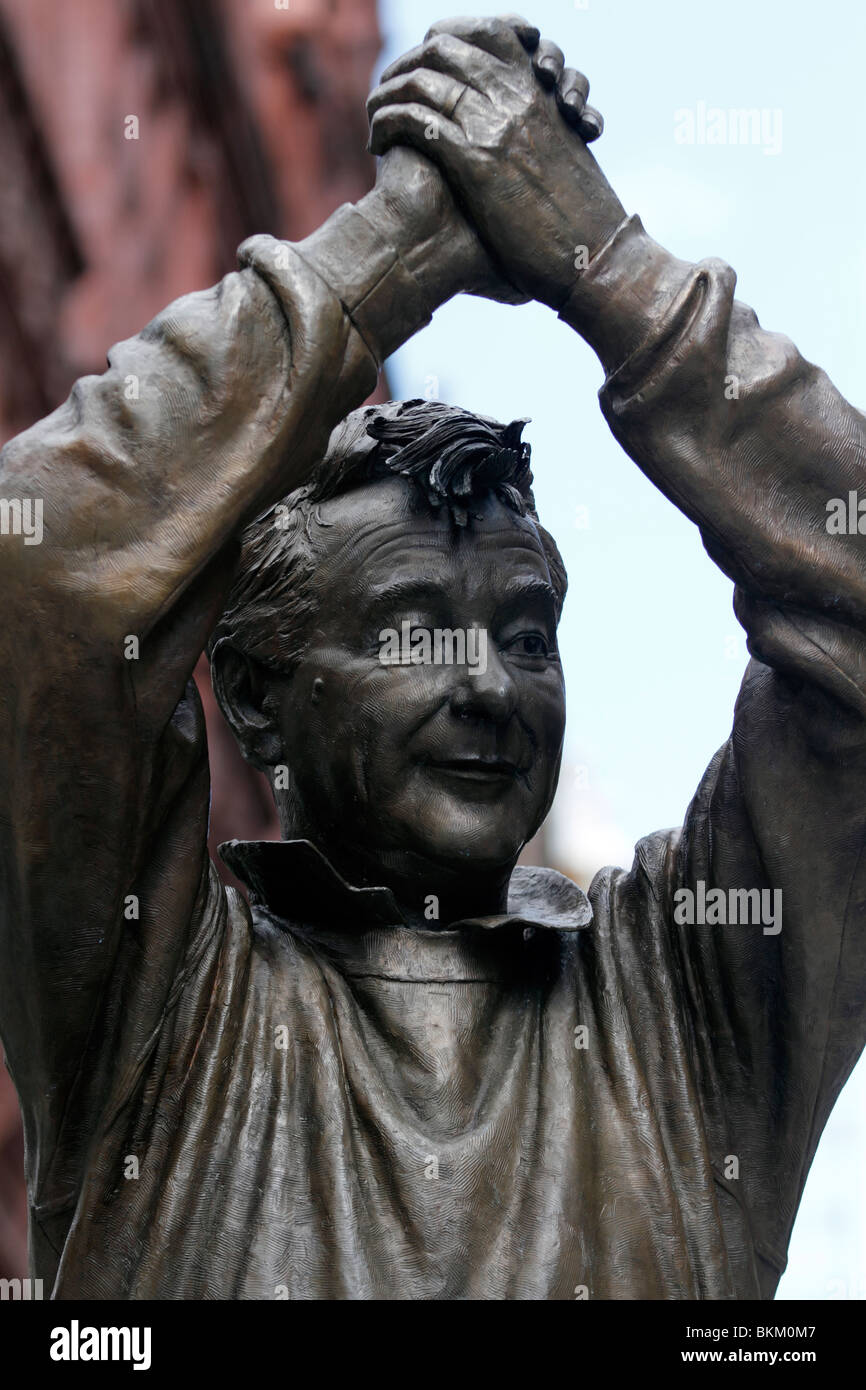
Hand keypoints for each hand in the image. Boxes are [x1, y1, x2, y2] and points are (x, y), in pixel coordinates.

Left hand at [367, 15, 625, 308]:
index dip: (449, 37)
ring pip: (425, 79)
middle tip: (388, 89)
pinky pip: (417, 121)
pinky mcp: (476, 163)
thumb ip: (543, 139)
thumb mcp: (566, 163)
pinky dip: (388, 124)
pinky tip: (376, 142)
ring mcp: (496, 127)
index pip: (489, 33)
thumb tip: (522, 152)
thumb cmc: (584, 226)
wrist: (598, 258)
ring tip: (373, 114)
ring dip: (388, 92)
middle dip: (408, 62)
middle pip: (447, 46)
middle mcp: (517, 98)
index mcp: (540, 94)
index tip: (424, 64)